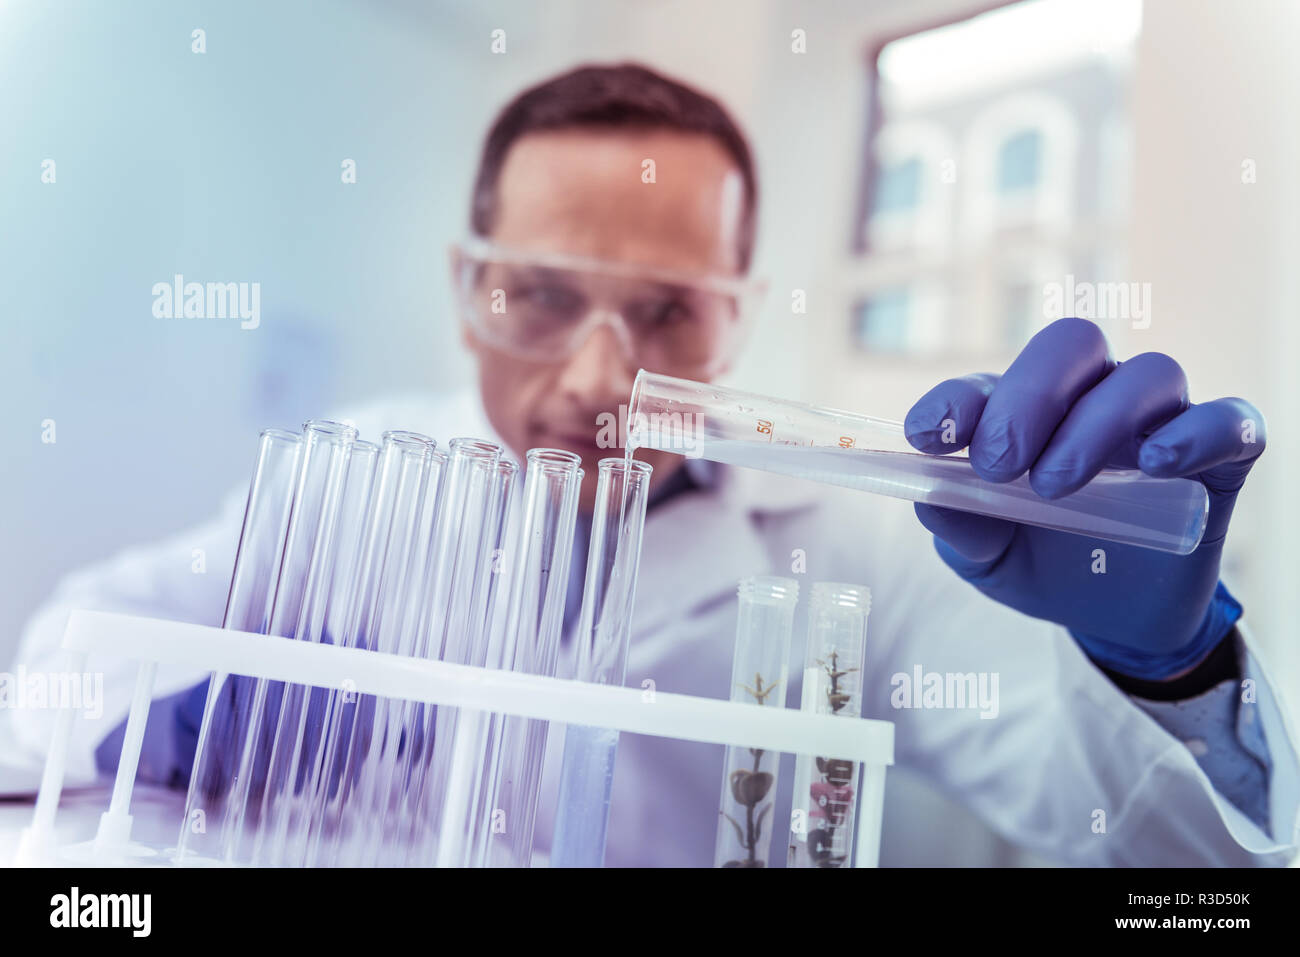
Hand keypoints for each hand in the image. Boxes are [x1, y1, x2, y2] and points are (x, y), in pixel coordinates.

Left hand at [903, 318, 1264, 680]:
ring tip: (1055, 487)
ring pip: (1147, 374)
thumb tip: (929, 496)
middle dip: (1028, 397)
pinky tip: (1157, 463)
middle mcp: (1091, 398)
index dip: (955, 400)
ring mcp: (1159, 420)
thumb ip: (957, 524)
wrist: (1110, 619)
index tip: (927, 438)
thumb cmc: (1039, 563)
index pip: (987, 380)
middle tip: (998, 464)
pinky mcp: (1219, 457)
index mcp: (1023, 411)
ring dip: (1095, 422)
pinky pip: (1226, 420)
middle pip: (1073, 344)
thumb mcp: (983, 555)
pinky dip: (1195, 432)